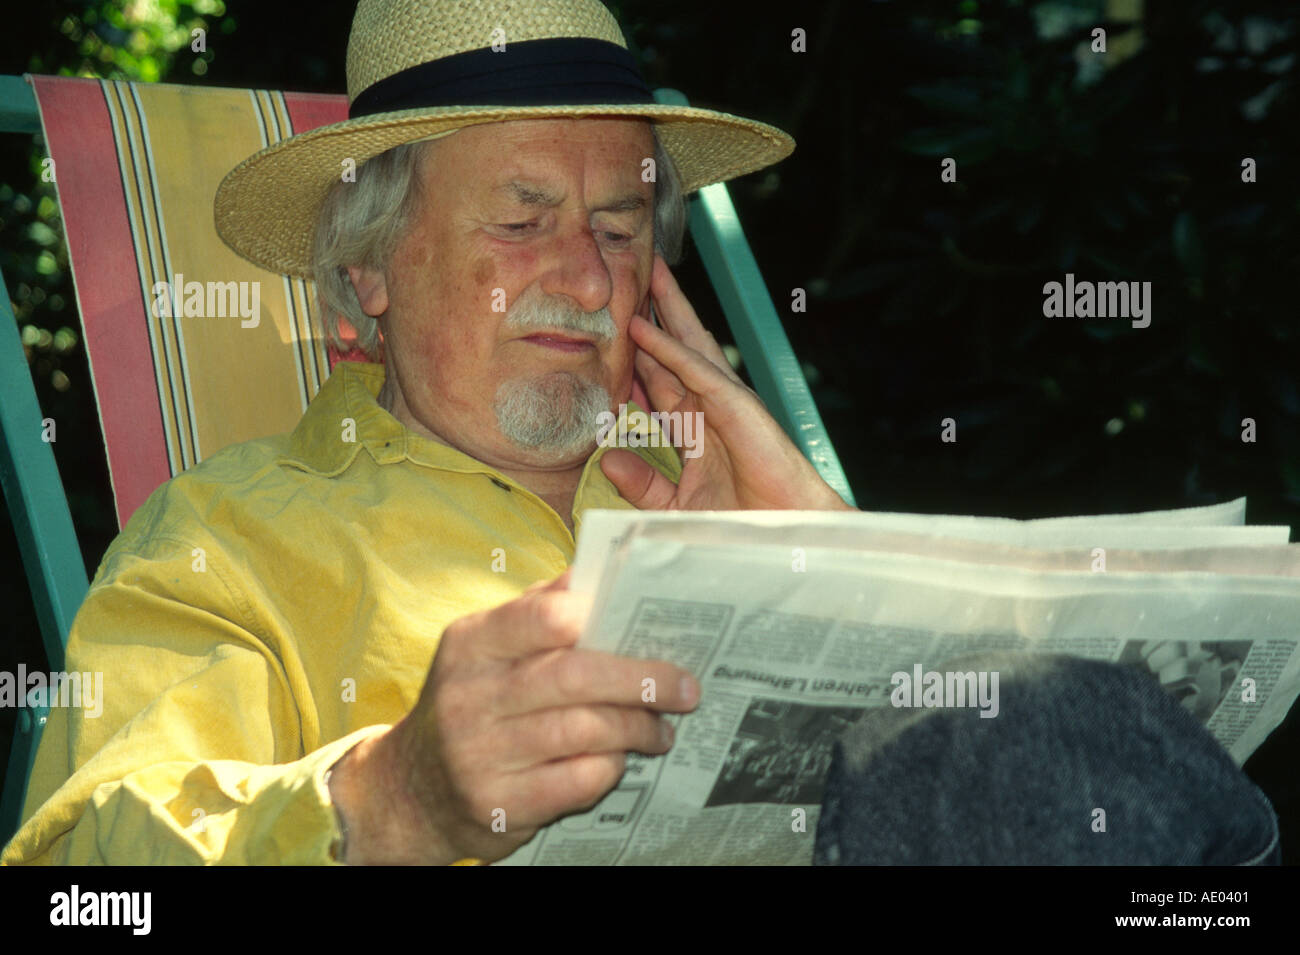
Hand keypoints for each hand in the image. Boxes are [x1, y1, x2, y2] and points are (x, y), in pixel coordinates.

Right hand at [328, 571, 700, 863]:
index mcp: (471, 643)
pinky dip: (610, 767)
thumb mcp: (485, 649)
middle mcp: (469, 696)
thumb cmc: (471, 702)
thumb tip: (604, 571)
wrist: (411, 790)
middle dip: (641, 680)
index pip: (542, 616)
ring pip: (583, 730)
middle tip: (684, 688)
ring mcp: (479, 754)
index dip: (602, 616)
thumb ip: (538, 610)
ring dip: (636, 728)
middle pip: (574, 676)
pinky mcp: (497, 804)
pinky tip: (621, 760)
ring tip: (661, 728)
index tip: (649, 626)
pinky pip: (576, 780)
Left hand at [601, 254, 852, 510]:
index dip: (636, 358)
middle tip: (631, 280)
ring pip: (687, 346)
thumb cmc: (738, 523)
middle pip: (673, 351)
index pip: (657, 385)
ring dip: (666, 310)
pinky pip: (695, 370)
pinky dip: (669, 349)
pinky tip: (646, 328)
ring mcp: (723, 403)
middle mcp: (707, 408)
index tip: (610, 334)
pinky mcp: (736, 406)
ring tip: (648, 273)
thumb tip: (607, 458)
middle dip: (654, 315)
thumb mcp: (674, 505)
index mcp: (694, 430)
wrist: (783, 533)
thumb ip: (641, 483)